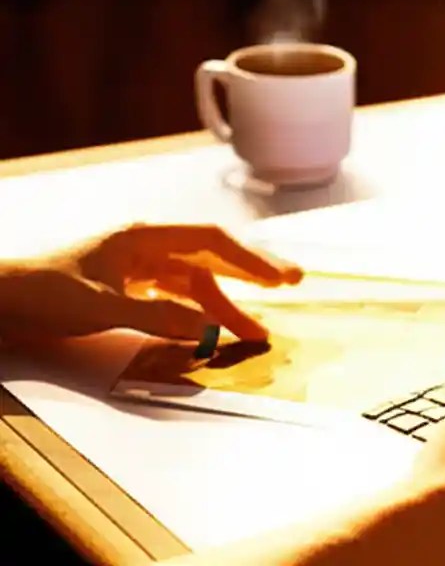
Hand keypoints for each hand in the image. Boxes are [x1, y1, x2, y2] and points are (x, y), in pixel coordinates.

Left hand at [0, 223, 300, 344]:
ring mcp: (139, 269)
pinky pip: (178, 299)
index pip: (210, 242)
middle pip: (212, 258)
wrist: (0, 300)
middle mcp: (147, 248)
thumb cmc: (42, 292)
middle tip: (292, 282)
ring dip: (226, 306)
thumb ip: (157, 318)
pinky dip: (200, 314)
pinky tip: (214, 329)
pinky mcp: (130, 290)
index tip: (279, 279)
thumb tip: (209, 331)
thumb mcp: (101, 306)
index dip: (248, 260)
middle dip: (252, 272)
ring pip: (197, 284)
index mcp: (144, 238)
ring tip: (256, 331)